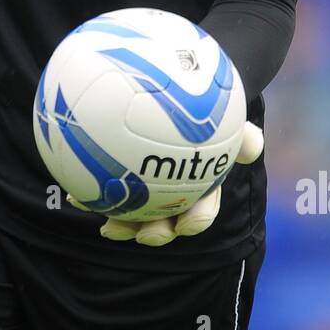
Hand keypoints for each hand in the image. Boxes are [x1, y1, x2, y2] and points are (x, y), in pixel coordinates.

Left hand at [66, 121, 263, 246]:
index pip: (200, 212)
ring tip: (104, 225)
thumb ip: (240, 132)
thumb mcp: (225, 117)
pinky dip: (90, 194)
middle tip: (142, 233)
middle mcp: (173, 196)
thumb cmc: (205, 109)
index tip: (185, 224)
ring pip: (134, 216)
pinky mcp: (119, 182)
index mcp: (199, 187)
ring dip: (120, 224)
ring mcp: (145, 192)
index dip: (193, 222)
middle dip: (153, 234)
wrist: (177, 95)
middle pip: (166, 224)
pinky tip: (74, 193)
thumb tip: (255, 144)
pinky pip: (105, 192)